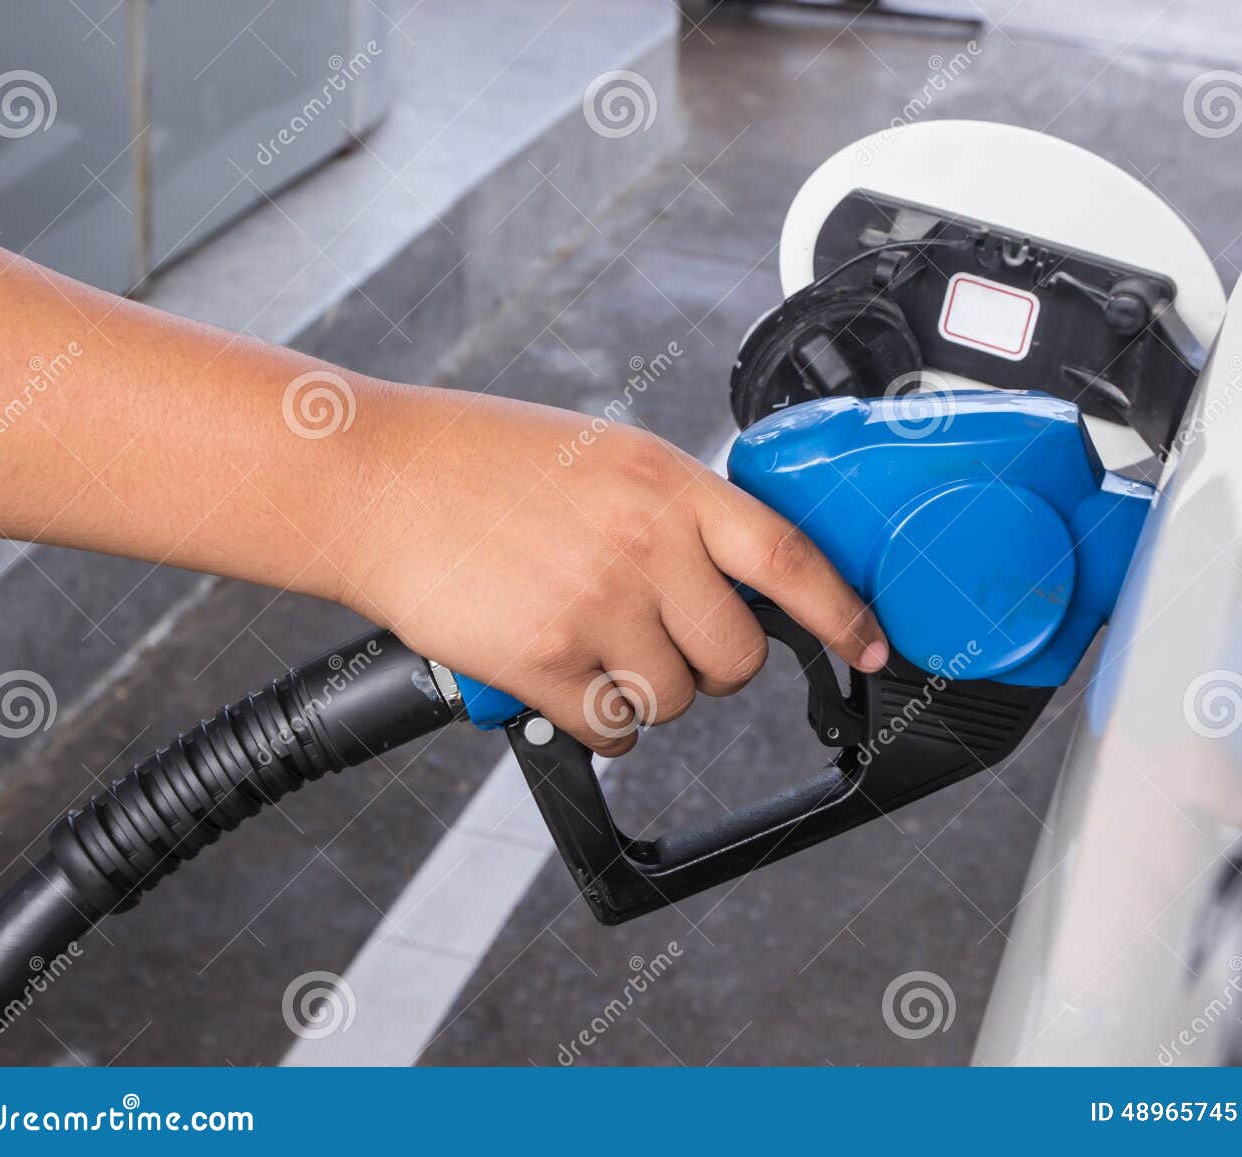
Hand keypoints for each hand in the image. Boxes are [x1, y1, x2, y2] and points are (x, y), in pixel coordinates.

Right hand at [334, 385, 887, 754]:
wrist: (372, 481)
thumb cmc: (478, 462)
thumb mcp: (603, 455)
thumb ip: (674, 509)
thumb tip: (732, 574)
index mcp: (670, 482)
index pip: (791, 558)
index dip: (844, 613)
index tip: (869, 646)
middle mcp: (647, 542)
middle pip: (738, 656)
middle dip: (714, 668)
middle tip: (671, 647)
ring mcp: (598, 603)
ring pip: (674, 699)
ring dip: (645, 694)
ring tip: (594, 652)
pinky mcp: (545, 659)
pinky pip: (611, 729)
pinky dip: (598, 725)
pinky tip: (567, 688)